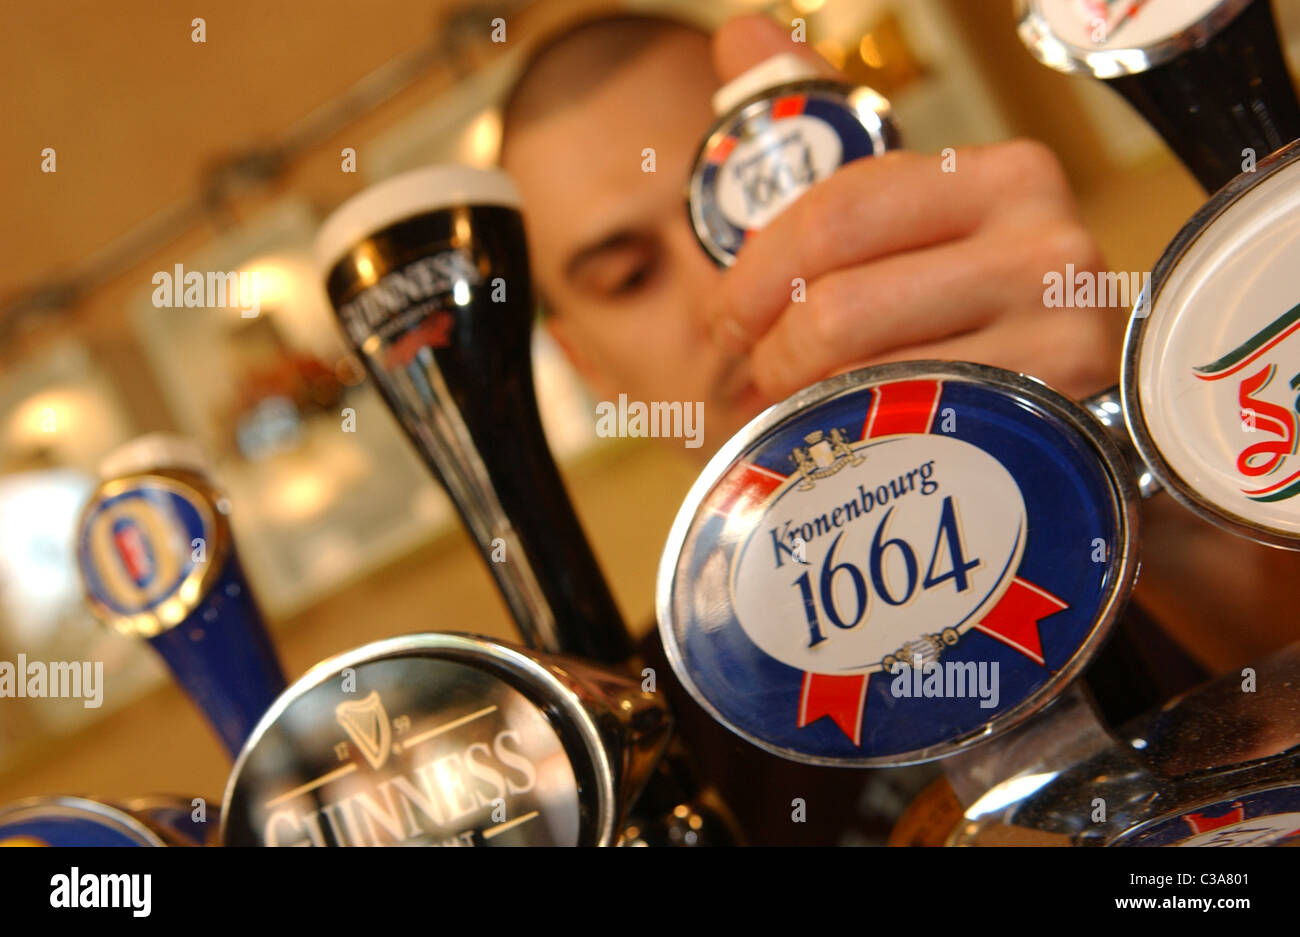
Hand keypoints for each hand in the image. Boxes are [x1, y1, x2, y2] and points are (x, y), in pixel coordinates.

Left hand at [707, 14, 1123, 402]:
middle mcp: (1048, 242)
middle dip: (770, 350)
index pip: (836, 214)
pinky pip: (907, 430)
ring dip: (807, 400)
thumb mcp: (904, 207)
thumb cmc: (959, 299)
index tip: (725, 318)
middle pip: (839, 305)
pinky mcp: (1055, 415)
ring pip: (864, 372)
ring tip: (801, 405)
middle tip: (756, 372)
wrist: (1060, 402)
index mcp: (1004, 174)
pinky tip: (854, 437)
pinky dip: (859, 440)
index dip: (754, 274)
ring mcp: (1063, 331)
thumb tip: (739, 30)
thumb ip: (827, 122)